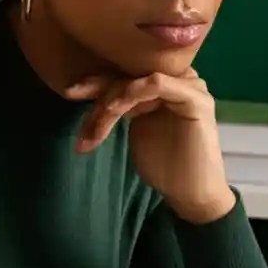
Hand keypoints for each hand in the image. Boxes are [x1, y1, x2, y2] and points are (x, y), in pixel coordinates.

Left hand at [65, 69, 234, 223]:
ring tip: (96, 127)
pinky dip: (133, 91)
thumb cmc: (165, 166)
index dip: (96, 81)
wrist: (191, 194)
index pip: (126, 74)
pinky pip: (158, 84)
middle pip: (129, 75)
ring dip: (111, 101)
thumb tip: (85, 90)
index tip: (71, 92)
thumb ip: (122, 106)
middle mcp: (178, 80)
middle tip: (81, 121)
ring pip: (138, 80)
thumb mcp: (135, 129)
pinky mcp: (196, 99)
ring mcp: (189, 87)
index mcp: (164, 85)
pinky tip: (116, 106)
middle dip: (99, 97)